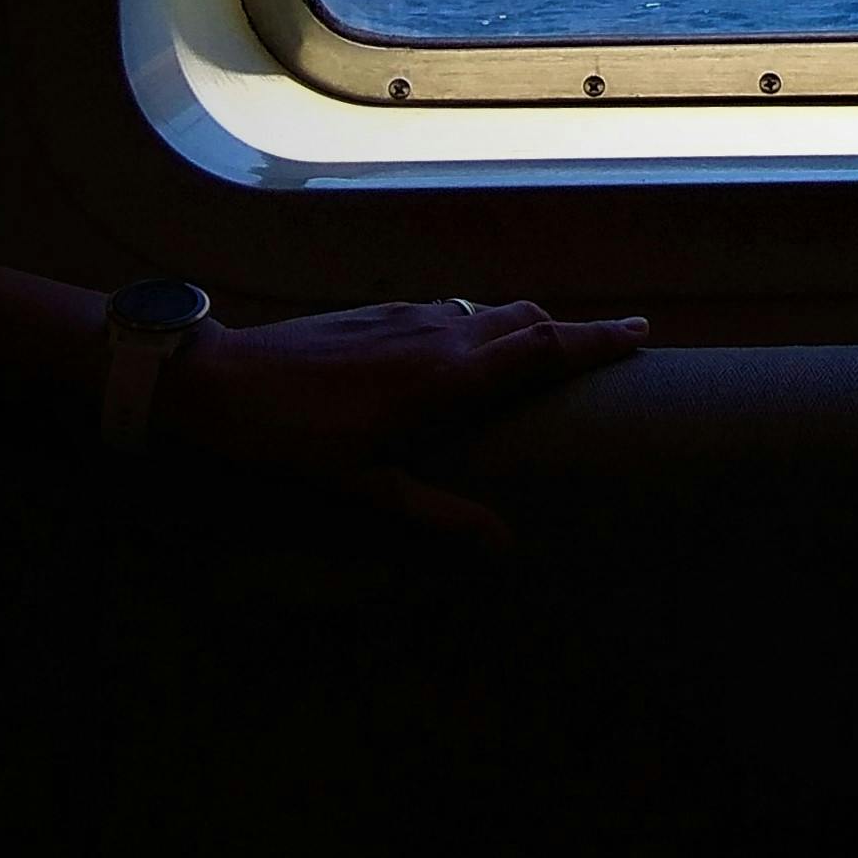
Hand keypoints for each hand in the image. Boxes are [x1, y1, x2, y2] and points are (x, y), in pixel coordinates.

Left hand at [158, 298, 646, 546]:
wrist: (215, 381)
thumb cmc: (288, 443)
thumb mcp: (362, 491)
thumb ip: (435, 515)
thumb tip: (504, 546)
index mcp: (444, 378)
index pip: (540, 348)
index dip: (595, 340)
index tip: (641, 332)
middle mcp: (435, 335)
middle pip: (525, 319)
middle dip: (574, 329)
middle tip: (615, 341)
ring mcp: (404, 317)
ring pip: (486, 311)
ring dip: (526, 325)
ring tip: (547, 350)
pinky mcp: (375, 314)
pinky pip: (449, 313)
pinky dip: (480, 326)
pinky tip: (464, 352)